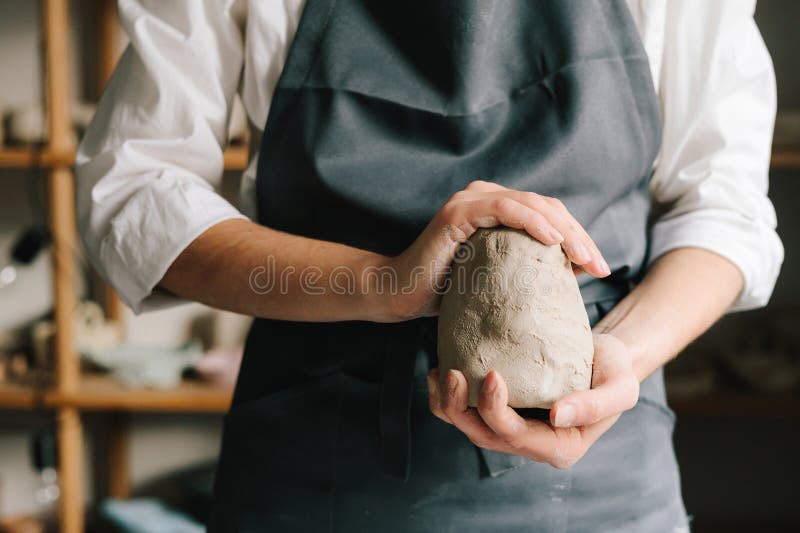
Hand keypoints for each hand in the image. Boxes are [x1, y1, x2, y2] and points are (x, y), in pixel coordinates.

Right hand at [383, 180, 609, 320]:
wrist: (399, 294)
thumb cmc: (445, 292)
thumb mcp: (498, 279)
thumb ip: (528, 268)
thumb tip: (577, 271)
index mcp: (496, 208)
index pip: (549, 214)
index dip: (579, 236)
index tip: (601, 269)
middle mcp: (484, 196)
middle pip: (547, 207)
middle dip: (579, 235)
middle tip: (601, 266)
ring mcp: (470, 201)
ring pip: (531, 205)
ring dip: (564, 230)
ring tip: (585, 257)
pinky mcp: (458, 213)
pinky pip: (504, 209)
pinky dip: (532, 222)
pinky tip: (553, 242)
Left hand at [427, 333, 639, 467]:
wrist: (603, 358)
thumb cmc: (613, 371)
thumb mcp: (621, 387)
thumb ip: (596, 405)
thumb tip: (557, 415)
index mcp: (559, 447)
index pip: (516, 437)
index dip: (496, 410)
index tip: (493, 374)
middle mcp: (531, 444)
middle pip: (484, 435)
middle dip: (461, 408)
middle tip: (453, 372)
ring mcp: (511, 429)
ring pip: (468, 427)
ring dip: (447, 404)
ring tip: (440, 372)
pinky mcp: (498, 411)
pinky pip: (465, 411)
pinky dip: (447, 396)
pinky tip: (440, 371)